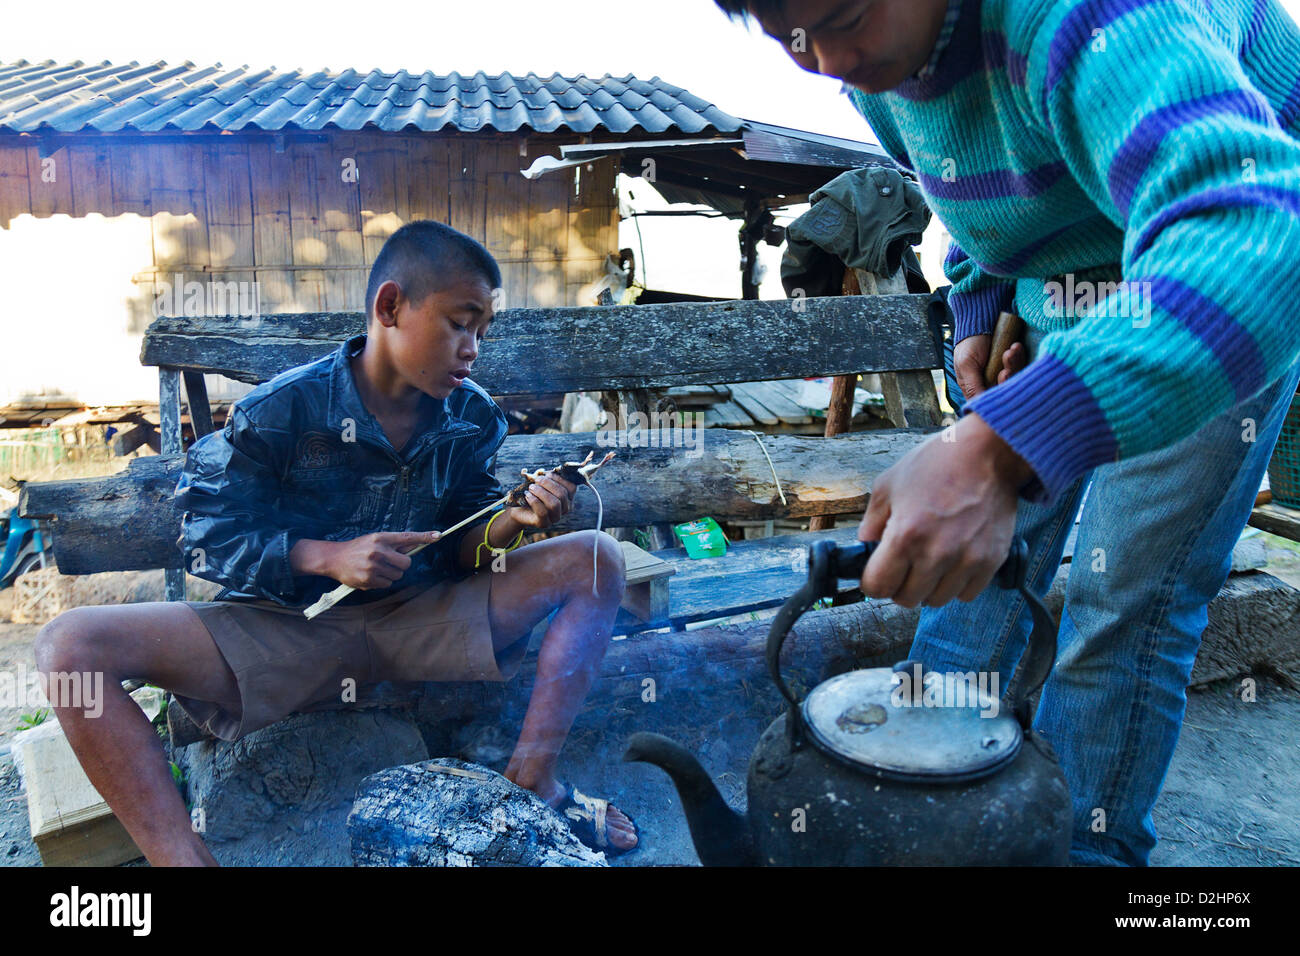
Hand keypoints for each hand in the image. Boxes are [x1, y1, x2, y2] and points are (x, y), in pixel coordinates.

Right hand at [321, 530, 440, 588]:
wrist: (334, 558)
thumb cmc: (358, 548)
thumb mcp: (374, 540)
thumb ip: (394, 543)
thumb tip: (416, 544)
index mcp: (381, 538)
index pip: (407, 537)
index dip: (424, 537)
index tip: (438, 536)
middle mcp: (378, 551)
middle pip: (407, 563)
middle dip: (402, 564)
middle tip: (392, 562)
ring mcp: (373, 566)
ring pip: (398, 575)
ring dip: (392, 573)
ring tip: (377, 568)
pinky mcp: (368, 580)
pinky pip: (387, 584)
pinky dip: (382, 582)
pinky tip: (371, 575)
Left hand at [504, 471, 577, 530]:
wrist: (519, 508)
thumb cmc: (533, 493)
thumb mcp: (541, 483)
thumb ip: (547, 477)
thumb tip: (547, 472)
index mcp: (568, 498)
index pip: (572, 488)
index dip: (560, 478)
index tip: (547, 474)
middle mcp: (565, 509)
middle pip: (562, 494)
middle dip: (548, 484)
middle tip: (536, 480)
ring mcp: (555, 517)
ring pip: (554, 504)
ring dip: (541, 492)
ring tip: (531, 487)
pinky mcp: (544, 523)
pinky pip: (542, 512)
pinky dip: (534, 500)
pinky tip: (527, 495)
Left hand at [857, 413, 1031, 607]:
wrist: (988, 454)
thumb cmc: (936, 464)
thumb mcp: (889, 485)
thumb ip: (871, 522)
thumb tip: (865, 546)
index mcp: (905, 535)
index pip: (878, 587)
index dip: (872, 581)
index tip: (876, 572)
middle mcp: (936, 554)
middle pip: (906, 599)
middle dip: (898, 584)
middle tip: (903, 565)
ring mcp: (967, 561)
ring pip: (936, 600)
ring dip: (928, 587)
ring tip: (929, 561)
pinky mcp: (991, 561)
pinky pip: (966, 594)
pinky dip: (956, 584)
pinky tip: (952, 562)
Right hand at [953, 334, 1029, 400]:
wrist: (979, 323)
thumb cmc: (969, 344)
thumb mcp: (966, 365)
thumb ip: (972, 386)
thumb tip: (977, 406)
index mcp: (976, 389)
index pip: (991, 399)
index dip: (1001, 390)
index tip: (1004, 374)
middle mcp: (991, 384)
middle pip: (1006, 389)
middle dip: (1010, 372)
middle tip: (1008, 355)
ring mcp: (1003, 374)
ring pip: (1016, 377)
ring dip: (1015, 361)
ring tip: (1011, 348)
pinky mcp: (1013, 365)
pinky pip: (1022, 366)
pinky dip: (1020, 356)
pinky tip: (1015, 346)